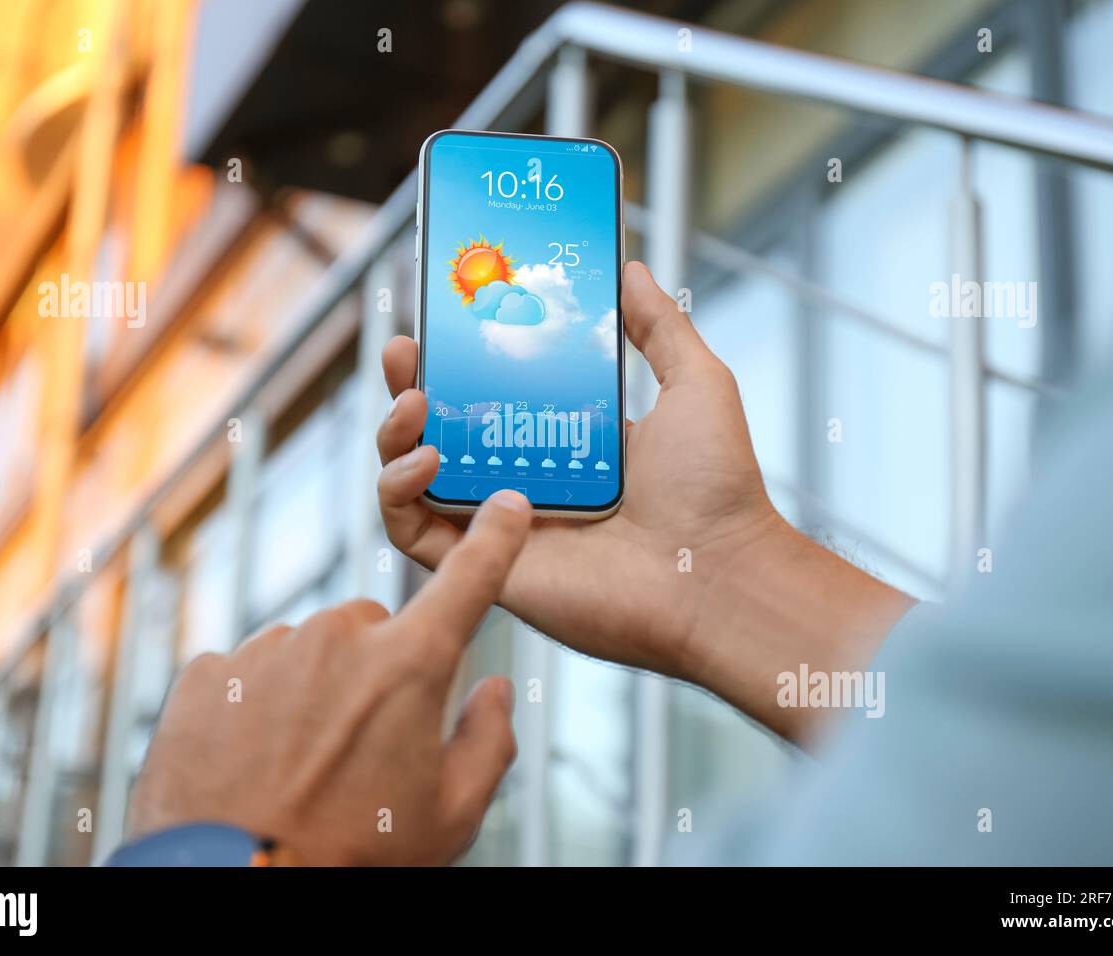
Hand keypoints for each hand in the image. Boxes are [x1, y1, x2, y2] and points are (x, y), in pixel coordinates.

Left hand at [127, 491, 532, 864]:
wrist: (232, 888)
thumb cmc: (353, 859)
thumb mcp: (450, 817)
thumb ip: (489, 741)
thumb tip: (493, 689)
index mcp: (408, 667)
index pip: (467, 582)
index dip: (495, 539)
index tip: (508, 505)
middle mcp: (336, 640)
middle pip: (374, 627)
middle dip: (377, 669)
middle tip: (361, 744)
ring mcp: (265, 653)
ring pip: (307, 650)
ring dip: (312, 689)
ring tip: (299, 764)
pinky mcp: (207, 676)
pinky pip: (247, 673)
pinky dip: (255, 705)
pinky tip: (252, 760)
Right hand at [377, 262, 912, 743]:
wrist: (717, 576)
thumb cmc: (717, 489)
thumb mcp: (694, 384)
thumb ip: (659, 326)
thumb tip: (630, 268)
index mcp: (565, 438)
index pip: (492, 390)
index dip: (458, 354)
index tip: (442, 315)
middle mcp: (526, 478)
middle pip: (441, 428)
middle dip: (410, 384)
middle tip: (405, 348)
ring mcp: (501, 523)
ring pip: (413, 476)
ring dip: (394, 434)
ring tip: (413, 400)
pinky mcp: (485, 564)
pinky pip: (412, 532)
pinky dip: (399, 493)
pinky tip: (425, 459)